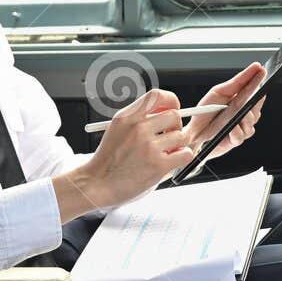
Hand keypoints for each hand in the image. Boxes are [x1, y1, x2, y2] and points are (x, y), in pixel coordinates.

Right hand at [58, 88, 192, 218]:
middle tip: (167, 138)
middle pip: (174, 115)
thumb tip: (168, 113)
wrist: (96, 185)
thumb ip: (138, 120)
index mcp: (127, 117)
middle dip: (175, 127)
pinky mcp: (157, 164)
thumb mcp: (117, 130)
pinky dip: (182, 158)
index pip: (158, 95)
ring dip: (178, 145)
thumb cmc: (109, 160)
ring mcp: (148, 146)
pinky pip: (185, 154)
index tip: (170, 111)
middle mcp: (138, 128)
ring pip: (182, 136)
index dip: (170, 102)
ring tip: (166, 153)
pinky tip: (170, 162)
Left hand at [182, 62, 265, 156]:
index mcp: (241, 101)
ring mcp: (241, 128)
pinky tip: (232, 127)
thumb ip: (237, 81)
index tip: (262, 71)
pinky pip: (241, 136)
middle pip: (256, 107)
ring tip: (239, 114)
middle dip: (254, 101)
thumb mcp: (219, 92)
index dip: (259, 81)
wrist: (192, 131)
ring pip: (251, 122)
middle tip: (252, 94)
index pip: (255, 91)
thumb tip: (254, 68)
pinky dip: (237, 131)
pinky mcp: (235, 141)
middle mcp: (243, 115)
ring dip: (246, 118)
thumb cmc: (206, 112)